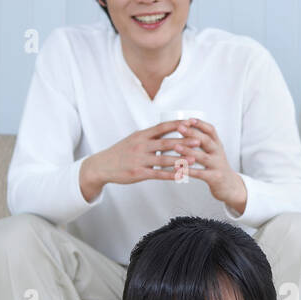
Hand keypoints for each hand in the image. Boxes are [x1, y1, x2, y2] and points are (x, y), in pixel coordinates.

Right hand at [78, 120, 203, 199]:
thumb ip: (150, 136)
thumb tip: (168, 128)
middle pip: (166, 142)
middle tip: (199, 141)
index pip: (162, 127)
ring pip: (164, 159)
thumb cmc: (121, 152)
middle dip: (184, 141)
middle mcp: (141, 145)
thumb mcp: (134, 139)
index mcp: (141, 135)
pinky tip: (182, 175)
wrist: (102, 166)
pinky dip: (171, 175)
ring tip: (195, 159)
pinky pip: (158, 174)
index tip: (191, 123)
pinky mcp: (139, 173)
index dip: (178, 125)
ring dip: (181, 160)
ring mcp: (140, 160)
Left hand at [176, 118, 247, 214]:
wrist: (230, 186)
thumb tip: (184, 128)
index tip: (188, 119)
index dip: (200, 124)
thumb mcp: (214, 152)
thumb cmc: (217, 167)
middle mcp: (218, 153)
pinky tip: (178, 168)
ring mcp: (217, 165)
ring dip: (188, 151)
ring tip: (176, 147)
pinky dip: (188, 170)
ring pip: (202, 157)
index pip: (211, 130)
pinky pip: (200, 173)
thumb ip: (203, 142)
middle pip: (206, 140)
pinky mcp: (214, 178)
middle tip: (179, 128)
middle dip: (192, 133)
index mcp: (217, 145)